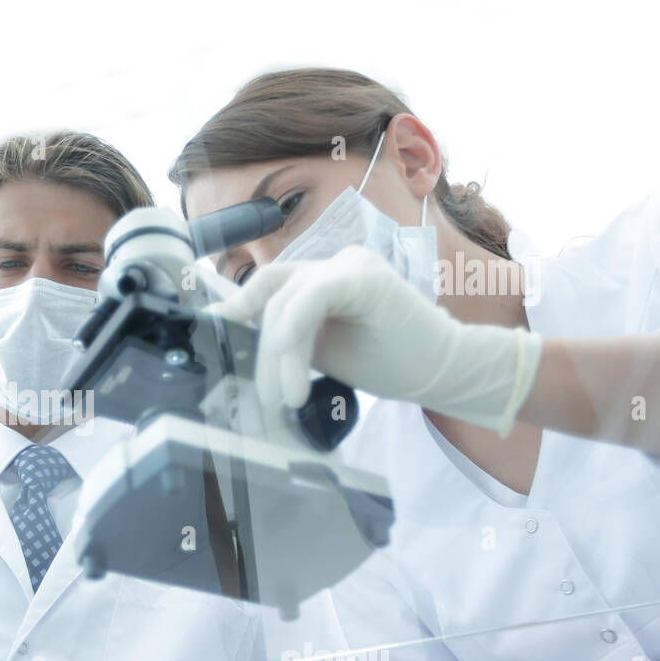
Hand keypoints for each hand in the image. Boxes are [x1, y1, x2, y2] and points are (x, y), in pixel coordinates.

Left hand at [206, 246, 542, 436]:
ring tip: (286, 398)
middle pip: (270, 292)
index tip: (216, 341)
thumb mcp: (320, 351)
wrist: (443, 371)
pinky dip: (294, 330)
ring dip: (279, 356)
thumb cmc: (388, 362)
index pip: (266, 287)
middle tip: (261, 394)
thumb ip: (285, 340)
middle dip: (258, 348)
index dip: (237, 309)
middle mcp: (333, 262)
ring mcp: (350, 264)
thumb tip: (239, 349)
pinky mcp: (365, 276)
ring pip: (287, 300)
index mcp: (321, 278)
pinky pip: (313, 295)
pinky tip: (288, 362)